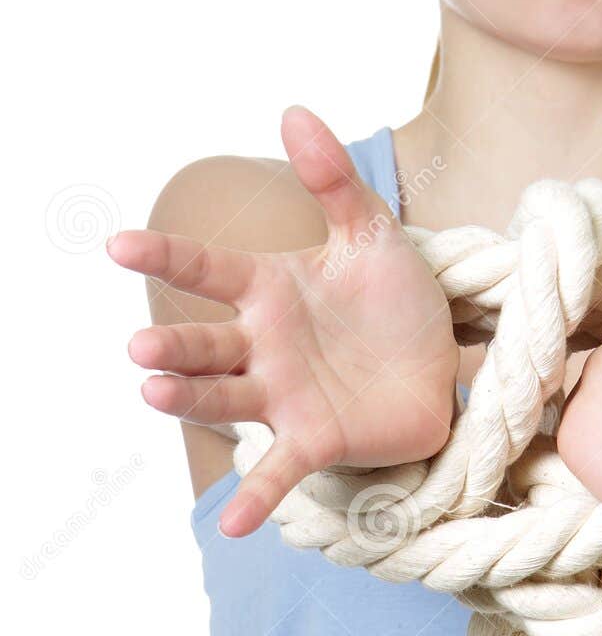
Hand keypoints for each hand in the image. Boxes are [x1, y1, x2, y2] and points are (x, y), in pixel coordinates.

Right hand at [108, 106, 458, 536]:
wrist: (447, 360)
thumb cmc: (397, 299)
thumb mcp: (373, 232)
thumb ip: (332, 179)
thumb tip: (293, 111)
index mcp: (270, 290)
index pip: (208, 270)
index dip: (166, 257)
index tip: (119, 244)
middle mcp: (263, 346)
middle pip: (206, 345)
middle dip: (174, 347)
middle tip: (142, 346)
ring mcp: (284, 396)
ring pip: (226, 399)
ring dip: (192, 400)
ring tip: (155, 392)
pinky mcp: (316, 438)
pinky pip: (280, 470)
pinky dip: (256, 497)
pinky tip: (233, 525)